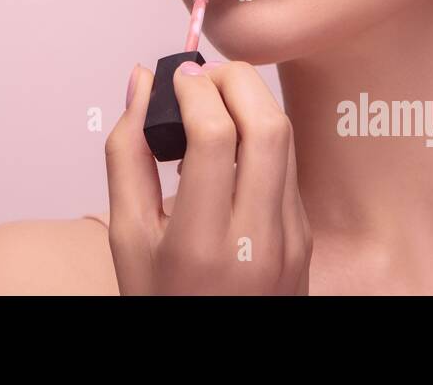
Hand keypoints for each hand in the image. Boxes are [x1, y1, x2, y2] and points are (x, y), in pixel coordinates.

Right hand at [103, 60, 312, 293]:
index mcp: (200, 243)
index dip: (195, 89)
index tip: (175, 76)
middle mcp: (256, 242)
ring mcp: (290, 241)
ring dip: (250, 102)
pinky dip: (260, 138)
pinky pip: (289, 167)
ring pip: (286, 139)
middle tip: (200, 78)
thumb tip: (142, 81)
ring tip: (211, 105)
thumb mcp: (126, 236)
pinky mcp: (305, 238)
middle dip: (233, 81)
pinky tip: (228, 148)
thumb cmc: (161, 299)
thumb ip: (127, 153)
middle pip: (268, 125)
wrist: (216, 361)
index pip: (215, 136)